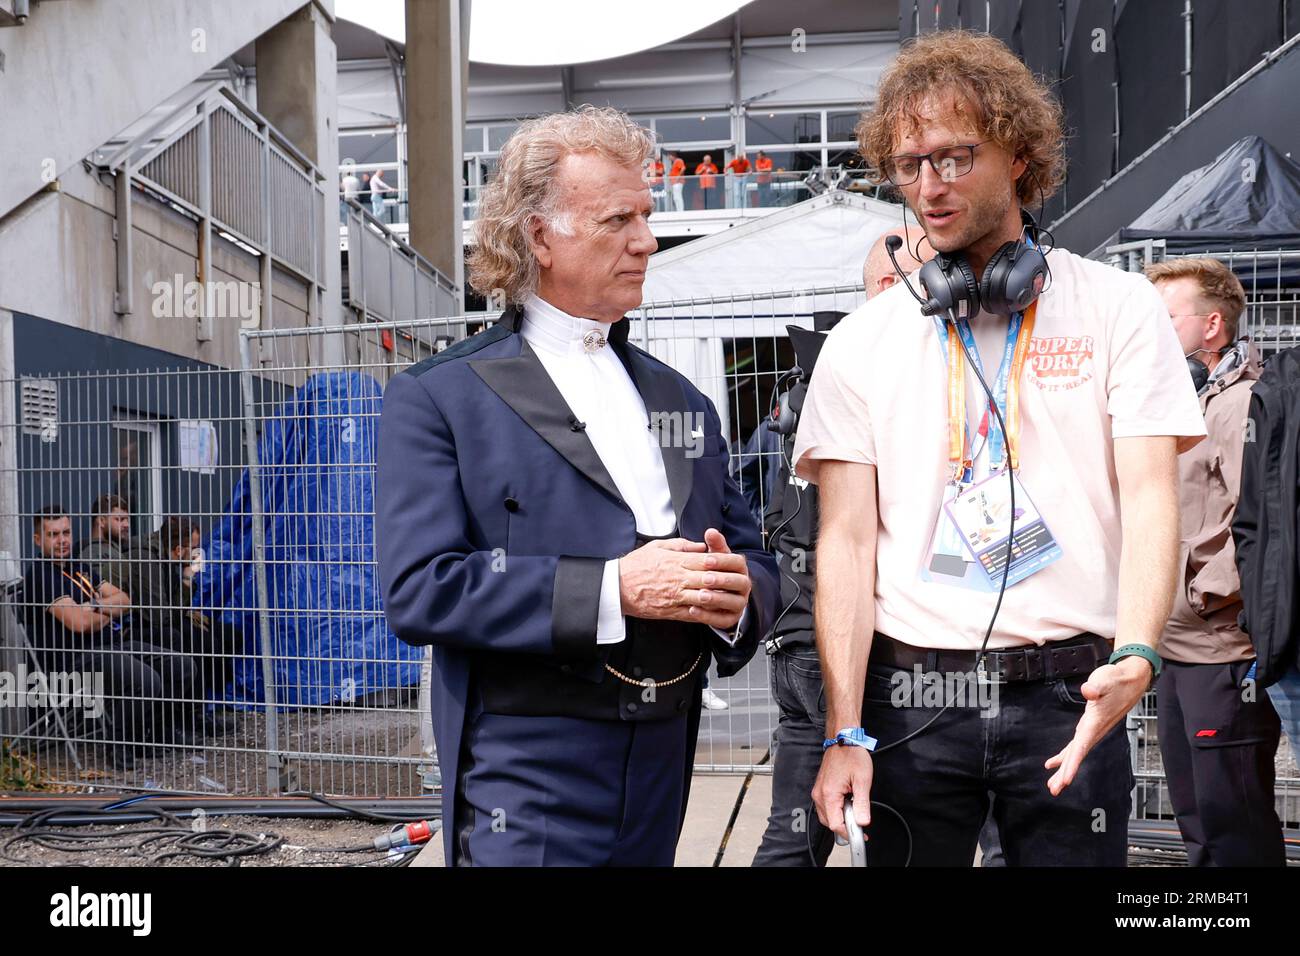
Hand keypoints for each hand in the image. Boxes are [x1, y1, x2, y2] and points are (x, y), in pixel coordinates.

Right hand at [617, 530, 749, 626]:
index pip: (708, 560)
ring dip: (720, 598)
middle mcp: (679, 579)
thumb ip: (682, 545)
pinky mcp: (671, 611)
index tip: (734, 563)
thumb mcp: (658, 546)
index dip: (723, 562)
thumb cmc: (635, 566)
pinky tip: (716, 612)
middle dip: (727, 580)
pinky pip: (693, 614)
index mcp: (677, 561)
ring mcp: (676, 596)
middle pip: (711, 579)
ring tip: (732, 597)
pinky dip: (707, 613)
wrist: (616, 587)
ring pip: (705, 598)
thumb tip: (700, 545)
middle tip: (740, 581)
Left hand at [685, 528, 750, 629]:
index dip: (723, 560)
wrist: (718, 592)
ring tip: (701, 595)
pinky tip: (693, 609)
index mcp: (740, 568)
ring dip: (717, 599)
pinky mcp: (731, 618)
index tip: (707, 559)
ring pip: (734, 602)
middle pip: (739, 582)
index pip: (738, 562)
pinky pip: (723, 620)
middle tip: (705, 578)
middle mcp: (743, 586)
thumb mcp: (715, 556)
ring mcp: (739, 603)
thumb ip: (713, 544)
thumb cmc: (716, 571)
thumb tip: (711, 532)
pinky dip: (708, 616)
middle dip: (722, 580)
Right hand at [813, 745, 872, 839]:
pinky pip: (826, 807)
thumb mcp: (863, 780)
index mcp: (829, 794)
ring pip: (827, 816)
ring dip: (840, 817)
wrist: (843, 740)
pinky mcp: (820, 789)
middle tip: (859, 817)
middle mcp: (819, 794)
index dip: (849, 833)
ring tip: (853, 806)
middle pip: (830, 823)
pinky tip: (847, 801)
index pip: (836, 825)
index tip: (861, 834)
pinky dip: (836, 810)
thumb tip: (862, 822)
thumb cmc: (852, 755)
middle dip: (845, 825)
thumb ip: (862, 804)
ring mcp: (818, 791)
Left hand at [1045, 656, 1150, 795]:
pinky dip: (1066, 756)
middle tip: (1054, 789)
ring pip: (1076, 753)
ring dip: (1065, 769)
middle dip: (1066, 773)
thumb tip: (1088, 691)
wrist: (1131, 680)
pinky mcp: (1090, 726)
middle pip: (1077, 755)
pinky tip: (1055, 763)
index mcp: (1095, 723)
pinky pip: (1076, 746)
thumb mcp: (1105, 680)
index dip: (1073, 764)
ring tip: (1053, 785)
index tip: (1066, 780)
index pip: (1081, 747)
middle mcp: (1094, 730)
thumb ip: (1096, 687)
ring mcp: (1092, 730)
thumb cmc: (1117, 680)